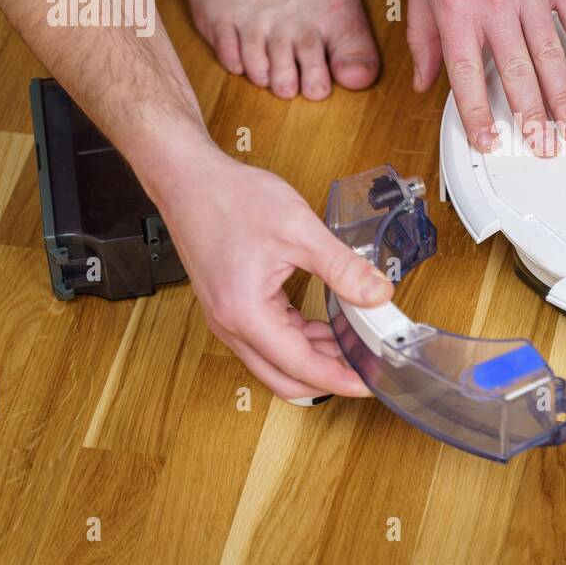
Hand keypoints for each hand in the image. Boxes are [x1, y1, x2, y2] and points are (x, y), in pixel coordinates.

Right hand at [151, 145, 391, 399]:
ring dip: (315, 358)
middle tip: (366, 371)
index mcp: (245, 313)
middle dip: (328, 379)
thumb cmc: (230, 199)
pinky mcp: (231, 307)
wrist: (188, 180)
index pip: (300, 366)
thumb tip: (377, 294)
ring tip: (355, 346)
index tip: (369, 384)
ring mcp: (228, 318)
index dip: (340, 379)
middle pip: (284, 377)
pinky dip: (299, 340)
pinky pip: (268, 339)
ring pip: (276, 361)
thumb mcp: (299, 230)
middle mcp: (231, 325)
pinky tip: (327, 328)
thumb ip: (342, 268)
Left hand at [406, 0, 565, 155]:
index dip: (479, 115)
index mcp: (455, 6)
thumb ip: (422, 35)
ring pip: (551, 57)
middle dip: (531, 120)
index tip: (489, 141)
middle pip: (518, 74)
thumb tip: (423, 79)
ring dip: (563, 100)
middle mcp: (494, 1)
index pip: (468, 75)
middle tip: (542, 149)